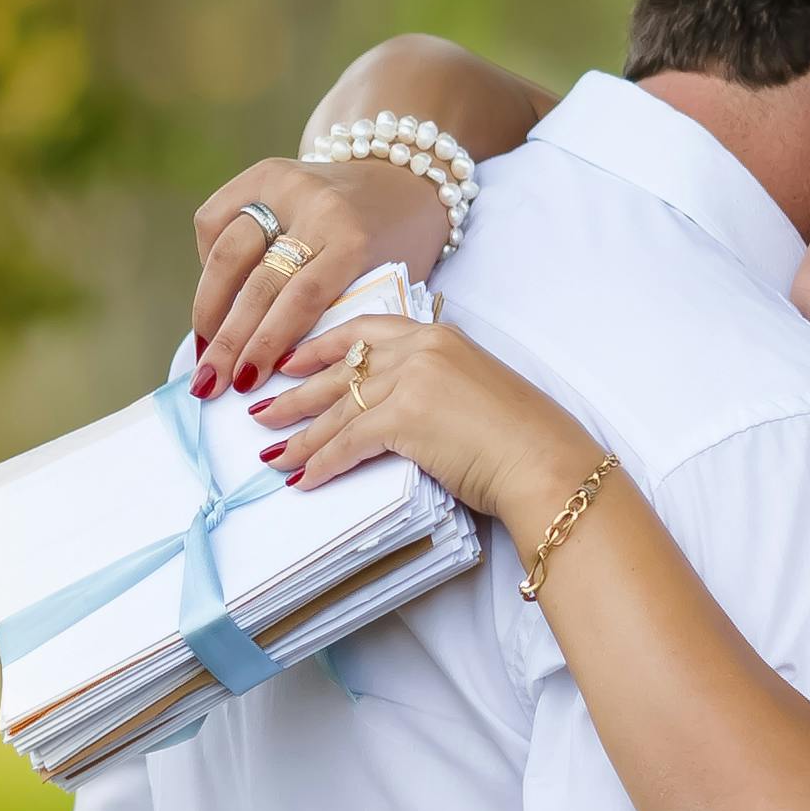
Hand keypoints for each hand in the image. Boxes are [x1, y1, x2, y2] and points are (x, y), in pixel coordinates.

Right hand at [186, 152, 456, 398]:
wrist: (404, 179)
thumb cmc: (396, 247)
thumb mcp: (383, 285)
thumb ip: (334, 316)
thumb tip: (273, 369)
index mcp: (354, 240)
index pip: (299, 299)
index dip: (266, 344)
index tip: (244, 383)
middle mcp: (316, 207)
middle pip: (257, 281)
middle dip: (227, 339)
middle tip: (208, 382)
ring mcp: (286, 185)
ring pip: (225, 251)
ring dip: (207, 307)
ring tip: (203, 350)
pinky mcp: (262, 172)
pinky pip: (215, 219)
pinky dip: (207, 260)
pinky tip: (214, 293)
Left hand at [256, 315, 587, 524]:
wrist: (545, 461)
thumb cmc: (525, 438)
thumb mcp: (476, 391)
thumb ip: (435, 387)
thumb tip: (402, 413)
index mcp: (438, 336)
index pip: (365, 331)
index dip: (321, 347)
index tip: (293, 361)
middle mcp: (420, 349)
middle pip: (341, 370)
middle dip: (297, 395)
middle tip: (263, 411)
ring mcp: (410, 381)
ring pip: (338, 410)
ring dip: (301, 436)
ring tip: (273, 453)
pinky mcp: (404, 418)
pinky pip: (347, 443)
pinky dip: (322, 463)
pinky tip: (303, 479)